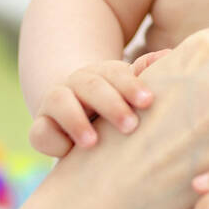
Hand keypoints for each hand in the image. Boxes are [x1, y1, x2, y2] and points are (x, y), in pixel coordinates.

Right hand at [29, 51, 171, 156]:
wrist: (76, 114)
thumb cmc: (114, 104)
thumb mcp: (129, 89)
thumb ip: (145, 73)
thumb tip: (168, 54)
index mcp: (102, 74)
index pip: (116, 73)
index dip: (131, 85)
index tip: (148, 101)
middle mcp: (76, 83)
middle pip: (91, 86)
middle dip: (111, 104)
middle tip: (131, 125)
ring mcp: (55, 103)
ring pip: (59, 102)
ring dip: (76, 121)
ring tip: (93, 143)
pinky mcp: (41, 128)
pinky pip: (40, 132)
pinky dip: (53, 141)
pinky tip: (68, 154)